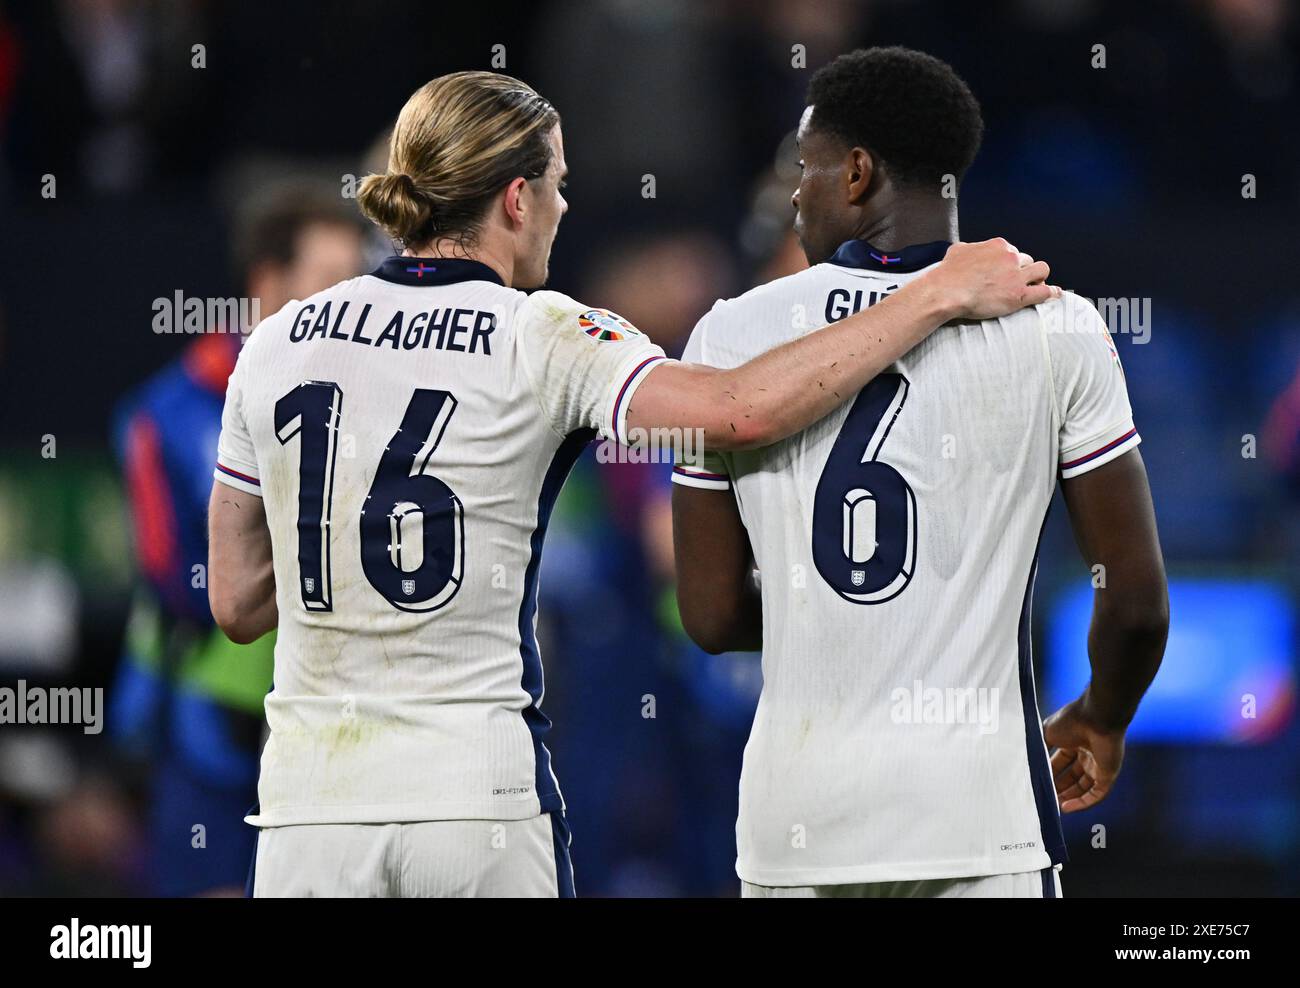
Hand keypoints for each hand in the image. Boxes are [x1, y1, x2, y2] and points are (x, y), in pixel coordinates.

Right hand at [923, 238, 1059, 320]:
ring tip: (1036, 285)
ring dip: (1039, 277)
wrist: (947, 291)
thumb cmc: (948, 273)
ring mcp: (1017, 276)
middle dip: (1023, 270)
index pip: (1012, 251)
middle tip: (1016, 281)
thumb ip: (970, 249)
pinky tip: (1055, 294)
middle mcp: (1011, 258)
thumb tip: (969, 250)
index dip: (1010, 263)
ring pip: (1041, 271)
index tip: (1005, 271)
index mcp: (998, 246)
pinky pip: (1044, 292)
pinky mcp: (1019, 295)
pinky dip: (1052, 293)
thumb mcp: (958, 251)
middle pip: (1027, 261)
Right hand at [1041, 695, 1125, 812]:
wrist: (1096, 718)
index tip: (1038, 784)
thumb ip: (1040, 747)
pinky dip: (1082, 803)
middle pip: (1072, 778)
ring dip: (1070, 798)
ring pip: (1084, 788)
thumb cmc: (1071, 720)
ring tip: (1054, 806)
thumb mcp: (1047, 732)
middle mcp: (1087, 755)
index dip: (1050, 775)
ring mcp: (1099, 766)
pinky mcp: (1108, 775)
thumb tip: (1030, 760)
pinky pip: (1096, 794)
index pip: (1060, 764)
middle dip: (1059, 788)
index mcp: (1073, 742)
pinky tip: (1067, 808)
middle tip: (1045, 798)